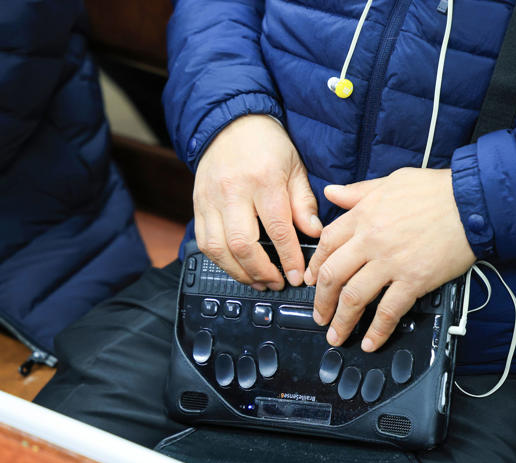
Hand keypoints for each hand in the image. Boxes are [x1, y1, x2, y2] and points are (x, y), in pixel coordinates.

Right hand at [194, 115, 321, 289]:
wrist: (231, 123)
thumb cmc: (268, 146)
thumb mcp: (295, 168)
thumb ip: (304, 203)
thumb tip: (314, 233)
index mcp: (263, 180)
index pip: (278, 229)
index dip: (289, 258)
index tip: (298, 276)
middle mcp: (233, 191)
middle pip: (242, 244)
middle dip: (261, 272)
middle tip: (278, 283)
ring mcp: (210, 199)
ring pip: (218, 248)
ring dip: (239, 272)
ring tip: (259, 281)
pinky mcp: (197, 205)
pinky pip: (204, 242)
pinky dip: (221, 261)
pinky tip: (238, 268)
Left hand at [305, 167, 475, 351]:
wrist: (472, 202)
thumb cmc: (437, 190)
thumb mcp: (391, 181)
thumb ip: (358, 192)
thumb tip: (333, 194)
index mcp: (364, 216)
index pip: (327, 244)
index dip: (316, 266)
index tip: (312, 280)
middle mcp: (371, 240)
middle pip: (332, 275)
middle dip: (321, 301)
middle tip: (319, 314)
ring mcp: (391, 262)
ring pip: (354, 298)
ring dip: (341, 321)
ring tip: (336, 335)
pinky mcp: (414, 280)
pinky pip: (389, 311)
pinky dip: (377, 331)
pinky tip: (371, 342)